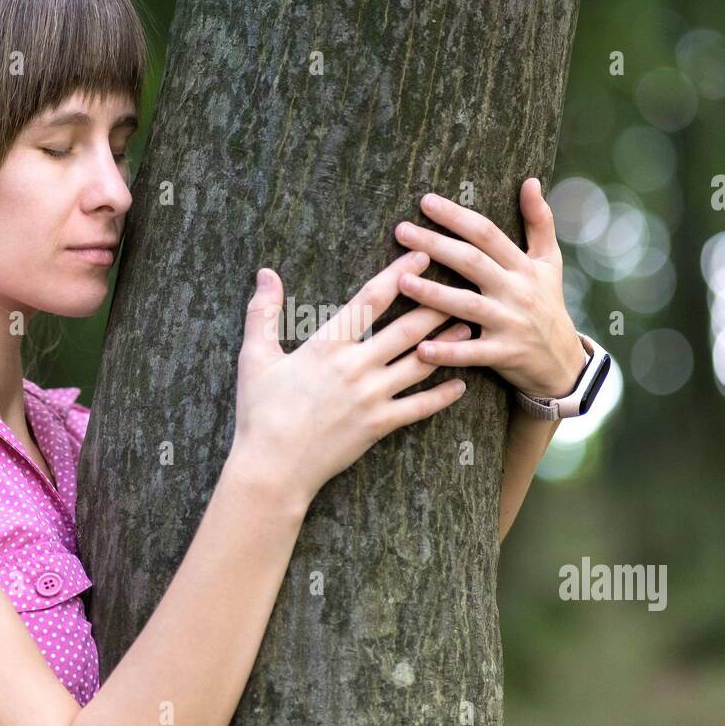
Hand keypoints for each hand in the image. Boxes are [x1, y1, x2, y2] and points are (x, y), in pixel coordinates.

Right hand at [230, 251, 470, 503]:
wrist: (272, 468)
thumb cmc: (260, 413)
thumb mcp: (254, 358)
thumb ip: (263, 313)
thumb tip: (265, 273)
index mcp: (327, 345)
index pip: (370, 300)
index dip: (398, 275)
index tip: (420, 257)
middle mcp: (355, 367)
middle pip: (407, 328)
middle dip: (436, 304)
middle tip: (460, 287)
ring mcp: (371, 397)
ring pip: (420, 363)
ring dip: (447, 344)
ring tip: (469, 326)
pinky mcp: (379, 425)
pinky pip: (419, 407)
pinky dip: (442, 395)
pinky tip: (460, 385)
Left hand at [392, 177, 586, 398]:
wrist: (564, 360)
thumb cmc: (548, 304)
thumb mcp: (550, 262)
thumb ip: (540, 222)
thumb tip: (531, 181)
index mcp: (522, 266)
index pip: (486, 234)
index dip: (456, 217)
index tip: (426, 202)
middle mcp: (516, 290)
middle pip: (471, 262)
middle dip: (435, 245)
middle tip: (401, 232)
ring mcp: (510, 323)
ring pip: (467, 305)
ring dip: (433, 294)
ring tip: (401, 281)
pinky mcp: (504, 354)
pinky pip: (472, 353)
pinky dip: (447, 351)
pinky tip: (420, 348)